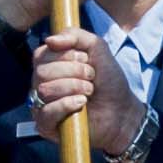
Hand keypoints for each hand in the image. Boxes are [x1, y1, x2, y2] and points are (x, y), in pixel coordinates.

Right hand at [30, 29, 141, 156]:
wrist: (121, 111)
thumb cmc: (108, 81)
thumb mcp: (97, 49)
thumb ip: (76, 36)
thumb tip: (49, 40)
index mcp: (48, 66)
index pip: (41, 54)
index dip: (66, 56)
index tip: (87, 61)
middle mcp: (41, 85)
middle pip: (41, 72)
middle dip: (73, 72)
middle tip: (91, 78)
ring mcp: (41, 106)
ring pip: (44, 90)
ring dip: (73, 88)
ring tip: (89, 92)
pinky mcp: (46, 126)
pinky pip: (46, 112)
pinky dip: (66, 105)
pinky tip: (81, 104)